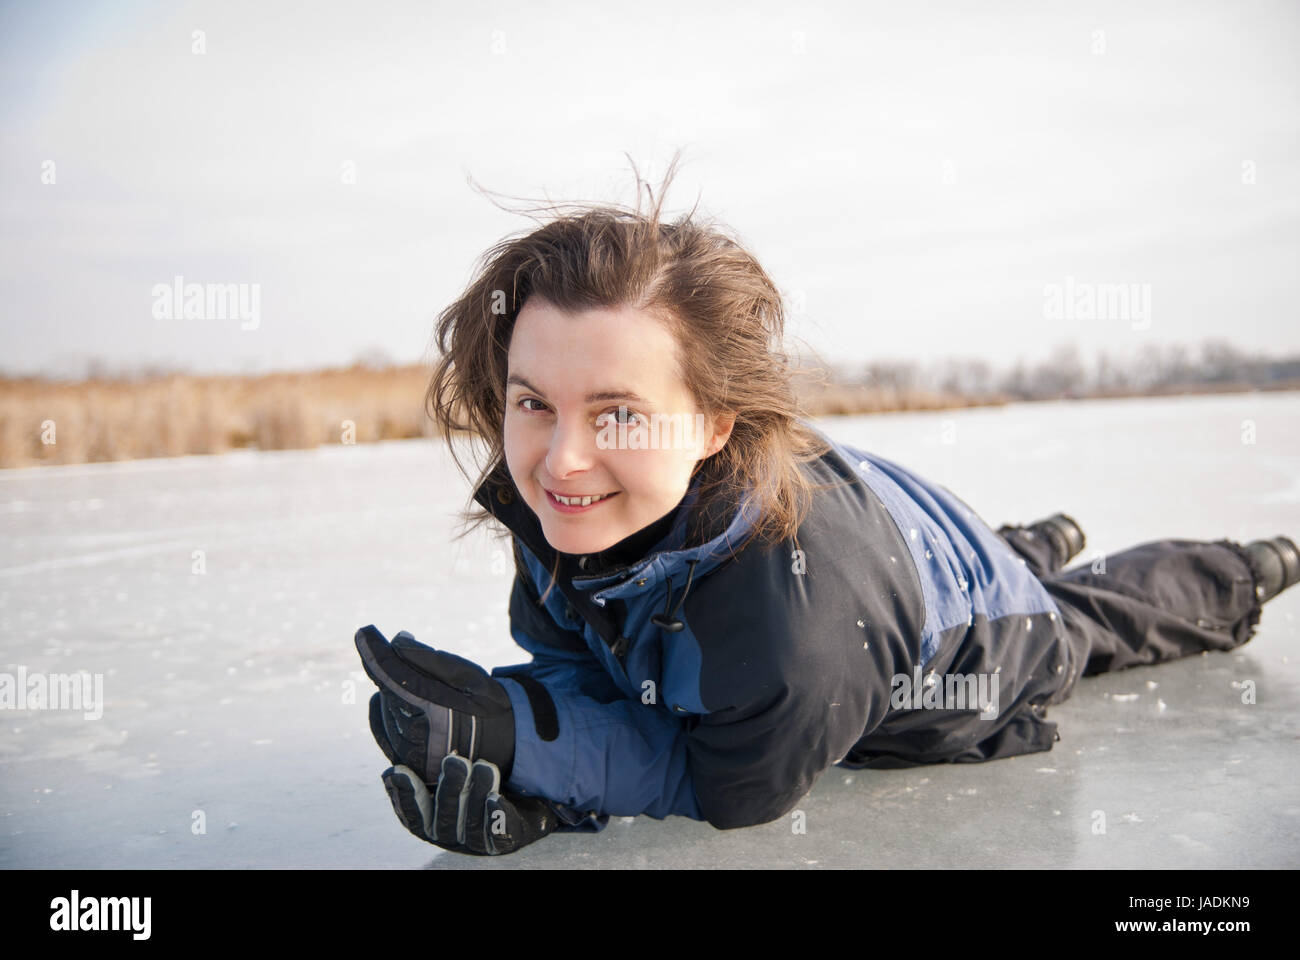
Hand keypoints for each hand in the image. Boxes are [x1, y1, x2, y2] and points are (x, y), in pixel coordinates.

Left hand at [355, 624, 513, 784]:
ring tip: (425, 697)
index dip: (375, 652)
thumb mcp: (465, 674)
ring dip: (395, 694)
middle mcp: (415, 736)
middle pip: (388, 689)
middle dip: (396, 673)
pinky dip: (385, 711)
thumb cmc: (484, 703)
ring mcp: (407, 753)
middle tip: (423, 674)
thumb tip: (397, 641)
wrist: (500, 745)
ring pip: (385, 707)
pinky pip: (381, 728)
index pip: (392, 674)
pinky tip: (394, 702)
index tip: (364, 632)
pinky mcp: (404, 762)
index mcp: (433, 710)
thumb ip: (428, 659)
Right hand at [381, 758, 562, 854]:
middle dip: (449, 788)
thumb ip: (427, 751)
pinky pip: (499, 834)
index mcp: (431, 819)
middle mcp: (450, 834)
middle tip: (455, 760)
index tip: (399, 770)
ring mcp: (477, 840)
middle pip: (444, 816)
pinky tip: (495, 798)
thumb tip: (394, 710)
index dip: (404, 795)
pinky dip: (496, 817)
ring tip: (483, 766)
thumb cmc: (473, 775)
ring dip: (476, 793)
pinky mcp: (505, 839)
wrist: (518, 796)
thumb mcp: (449, 765)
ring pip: (472, 822)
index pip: (412, 814)